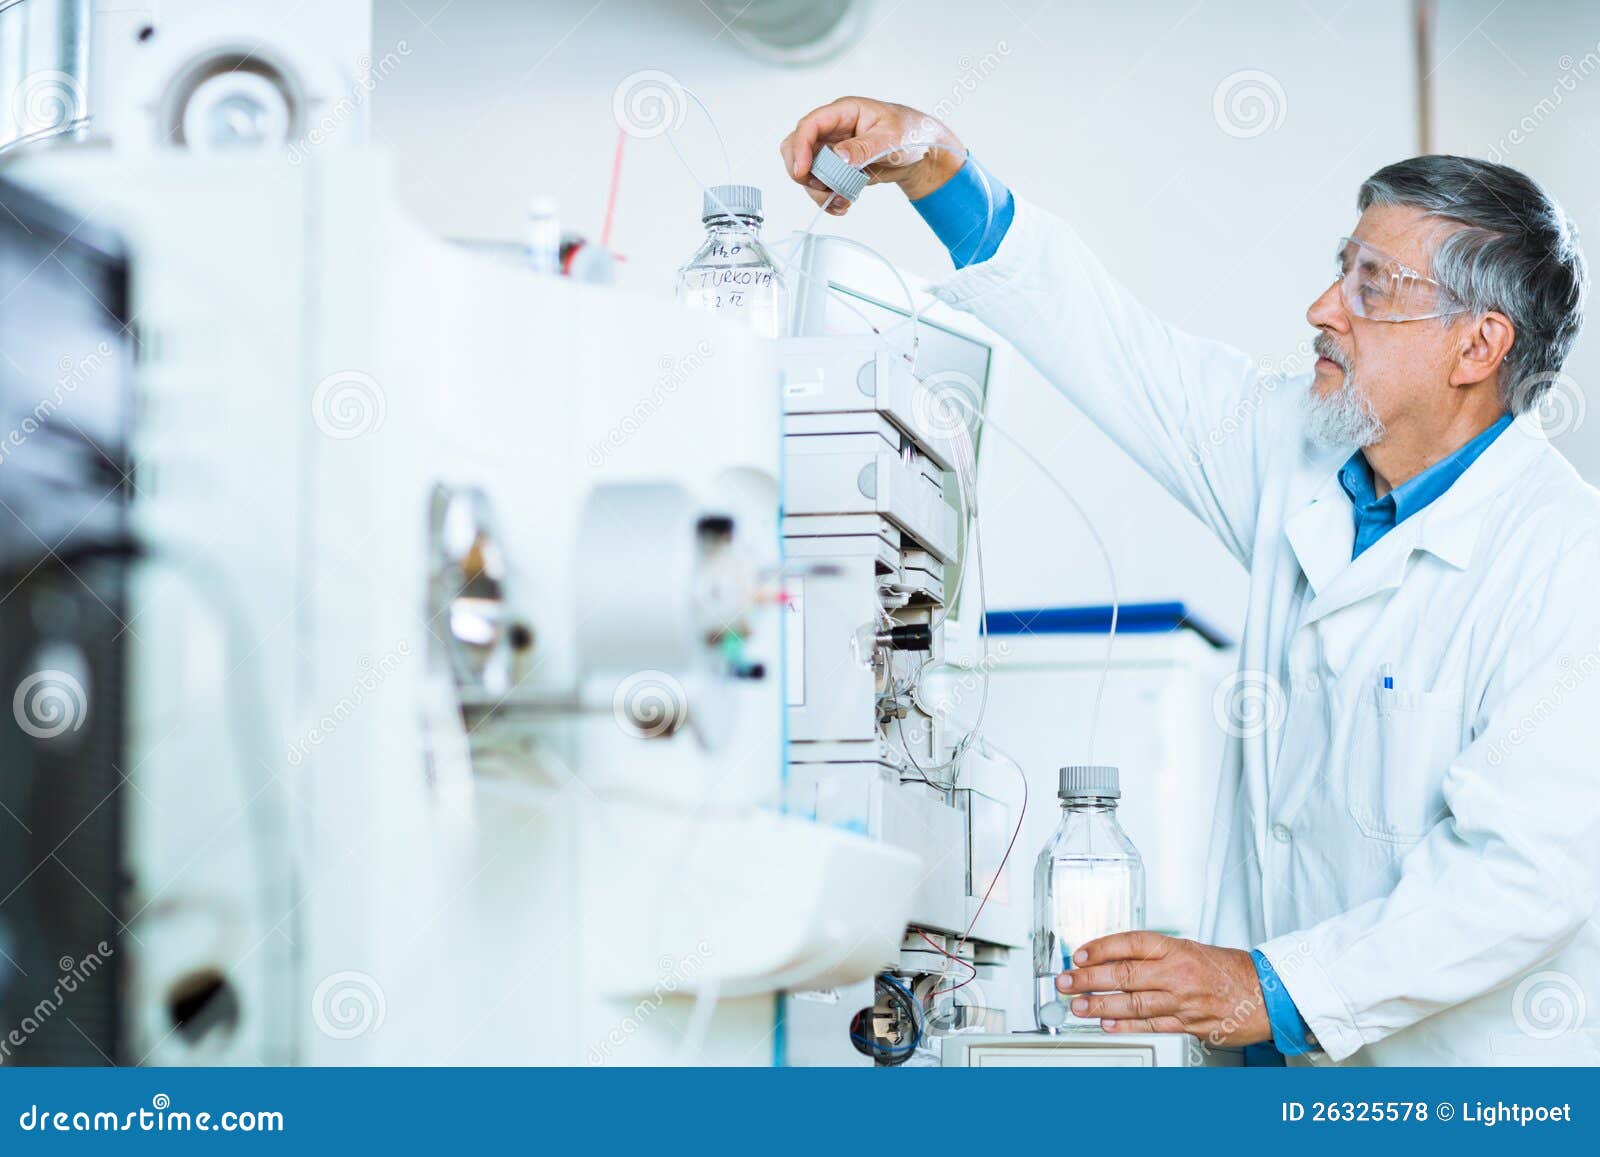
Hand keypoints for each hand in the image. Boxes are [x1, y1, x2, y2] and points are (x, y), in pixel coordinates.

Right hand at [778, 96, 965, 214]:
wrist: (921, 152)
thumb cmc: (910, 132)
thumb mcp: (890, 137)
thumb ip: (863, 147)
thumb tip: (838, 156)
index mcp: (843, 112)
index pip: (810, 125)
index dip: (801, 147)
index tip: (803, 171)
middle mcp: (833, 131)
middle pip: (797, 148)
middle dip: (803, 172)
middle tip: (822, 188)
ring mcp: (832, 151)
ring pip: (807, 171)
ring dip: (818, 191)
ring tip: (842, 201)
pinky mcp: (837, 170)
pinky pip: (821, 186)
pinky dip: (828, 198)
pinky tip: (843, 204)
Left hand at [1055, 931, 1273, 1046]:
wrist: (1266, 994)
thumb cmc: (1230, 970)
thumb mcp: (1191, 948)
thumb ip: (1155, 954)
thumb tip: (1115, 957)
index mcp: (1177, 949)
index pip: (1131, 943)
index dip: (1101, 947)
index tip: (1079, 953)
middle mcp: (1177, 974)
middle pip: (1125, 974)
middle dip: (1089, 978)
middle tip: (1066, 981)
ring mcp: (1182, 1001)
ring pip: (1133, 1003)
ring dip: (1100, 1005)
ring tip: (1078, 1006)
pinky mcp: (1188, 1024)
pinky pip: (1151, 1025)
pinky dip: (1126, 1026)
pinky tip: (1107, 1024)